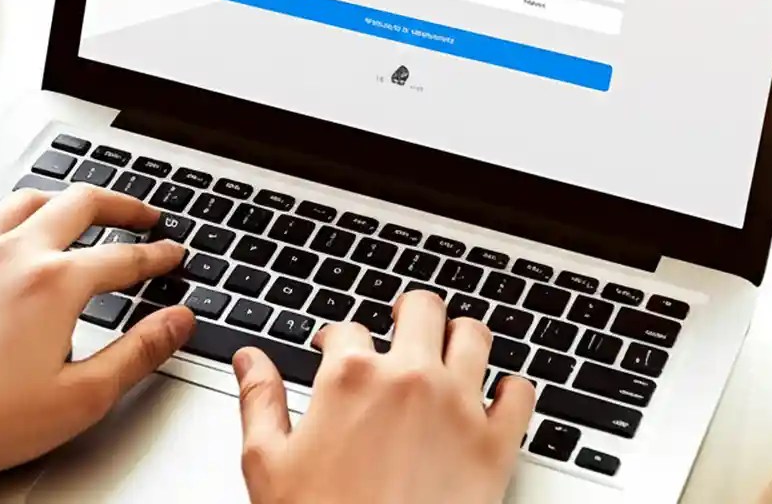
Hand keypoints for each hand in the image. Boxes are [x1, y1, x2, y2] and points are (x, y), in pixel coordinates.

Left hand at [0, 185, 195, 503]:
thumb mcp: (82, 396)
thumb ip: (139, 352)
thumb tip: (177, 323)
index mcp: (56, 282)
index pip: (125, 257)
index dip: (158, 255)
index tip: (172, 254)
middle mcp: (15, 256)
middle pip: (81, 203)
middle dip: (121, 205)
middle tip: (142, 214)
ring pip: (29, 201)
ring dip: (65, 199)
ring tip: (83, 209)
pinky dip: (18, 219)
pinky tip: (18, 240)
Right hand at [234, 291, 536, 503]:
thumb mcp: (267, 464)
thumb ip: (259, 400)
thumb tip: (250, 359)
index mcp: (350, 377)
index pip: (347, 327)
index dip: (336, 337)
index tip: (336, 349)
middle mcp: (409, 379)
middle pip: (422, 308)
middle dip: (408, 313)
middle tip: (402, 326)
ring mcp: (458, 407)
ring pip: (475, 336)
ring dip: (460, 337)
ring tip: (448, 350)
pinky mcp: (495, 443)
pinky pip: (521, 393)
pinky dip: (511, 390)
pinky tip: (494, 398)